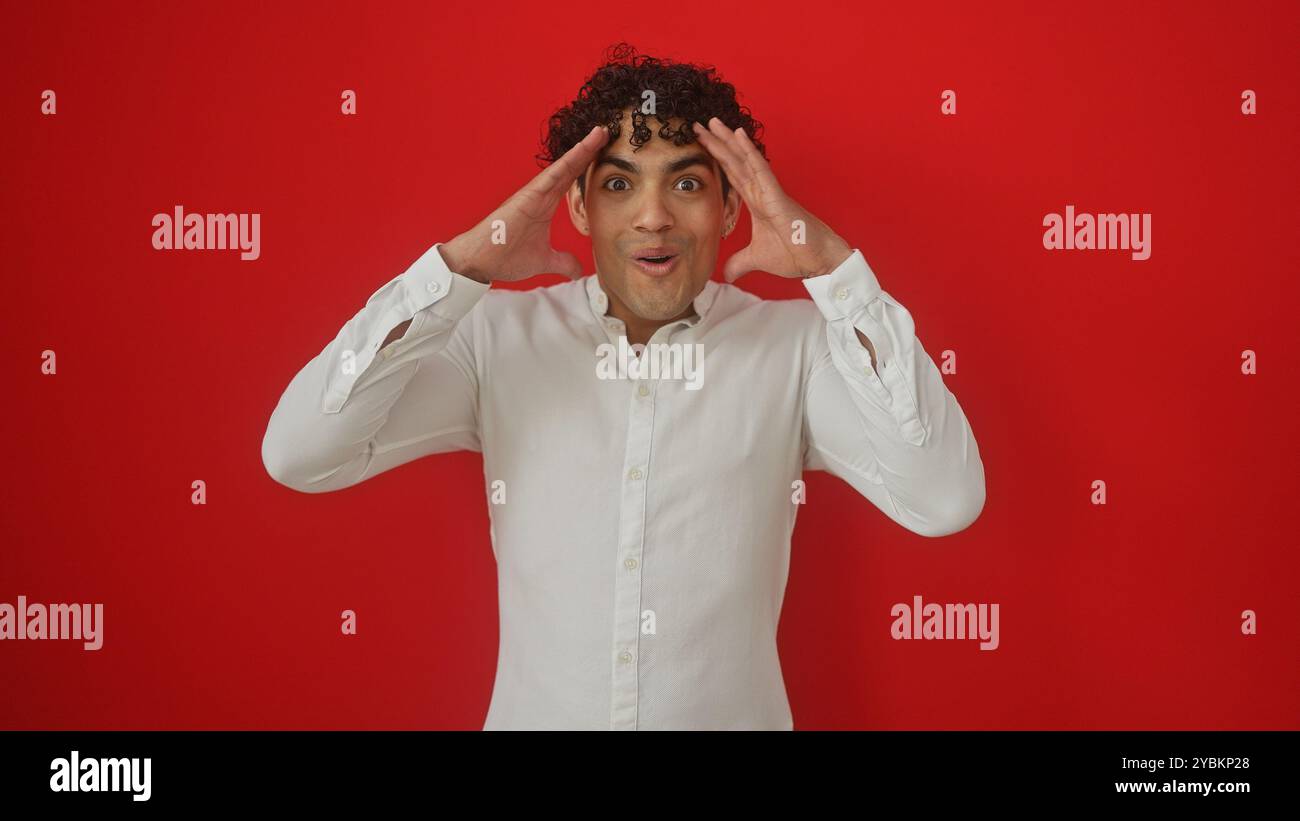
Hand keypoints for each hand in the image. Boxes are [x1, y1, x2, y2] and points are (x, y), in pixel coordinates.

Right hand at [439, 125, 609, 282]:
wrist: (480, 261)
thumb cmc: (505, 256)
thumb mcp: (544, 260)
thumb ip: (562, 261)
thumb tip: (576, 270)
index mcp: (545, 204)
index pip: (571, 179)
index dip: (587, 165)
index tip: (604, 151)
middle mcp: (541, 194)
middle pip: (570, 167)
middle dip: (588, 149)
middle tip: (606, 131)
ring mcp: (533, 194)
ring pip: (562, 167)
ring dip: (581, 150)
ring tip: (599, 134)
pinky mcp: (526, 197)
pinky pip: (551, 177)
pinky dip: (566, 163)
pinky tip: (581, 150)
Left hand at [692, 117, 851, 282]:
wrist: (818, 261)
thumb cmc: (795, 254)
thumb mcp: (757, 258)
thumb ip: (739, 263)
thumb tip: (726, 275)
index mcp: (756, 202)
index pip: (732, 175)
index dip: (716, 160)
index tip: (700, 144)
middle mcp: (761, 191)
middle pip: (735, 162)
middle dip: (717, 143)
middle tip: (699, 124)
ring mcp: (769, 191)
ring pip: (745, 160)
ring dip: (728, 141)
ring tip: (713, 122)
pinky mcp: (777, 196)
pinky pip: (760, 170)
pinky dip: (748, 152)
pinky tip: (738, 135)